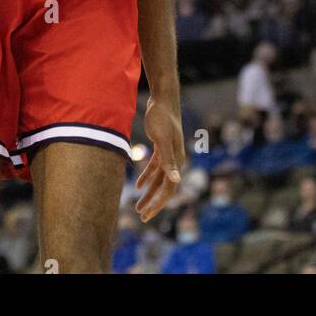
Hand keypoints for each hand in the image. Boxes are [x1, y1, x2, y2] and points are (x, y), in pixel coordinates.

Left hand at [135, 95, 183, 221]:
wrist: (162, 98)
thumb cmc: (162, 116)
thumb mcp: (163, 139)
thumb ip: (169, 160)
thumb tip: (177, 179)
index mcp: (177, 160)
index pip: (170, 188)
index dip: (159, 203)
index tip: (147, 215)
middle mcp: (175, 159)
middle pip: (165, 187)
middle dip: (154, 203)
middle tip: (143, 217)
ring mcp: (168, 153)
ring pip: (159, 179)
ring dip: (149, 193)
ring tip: (138, 207)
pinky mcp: (161, 146)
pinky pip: (155, 167)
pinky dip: (147, 177)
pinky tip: (138, 185)